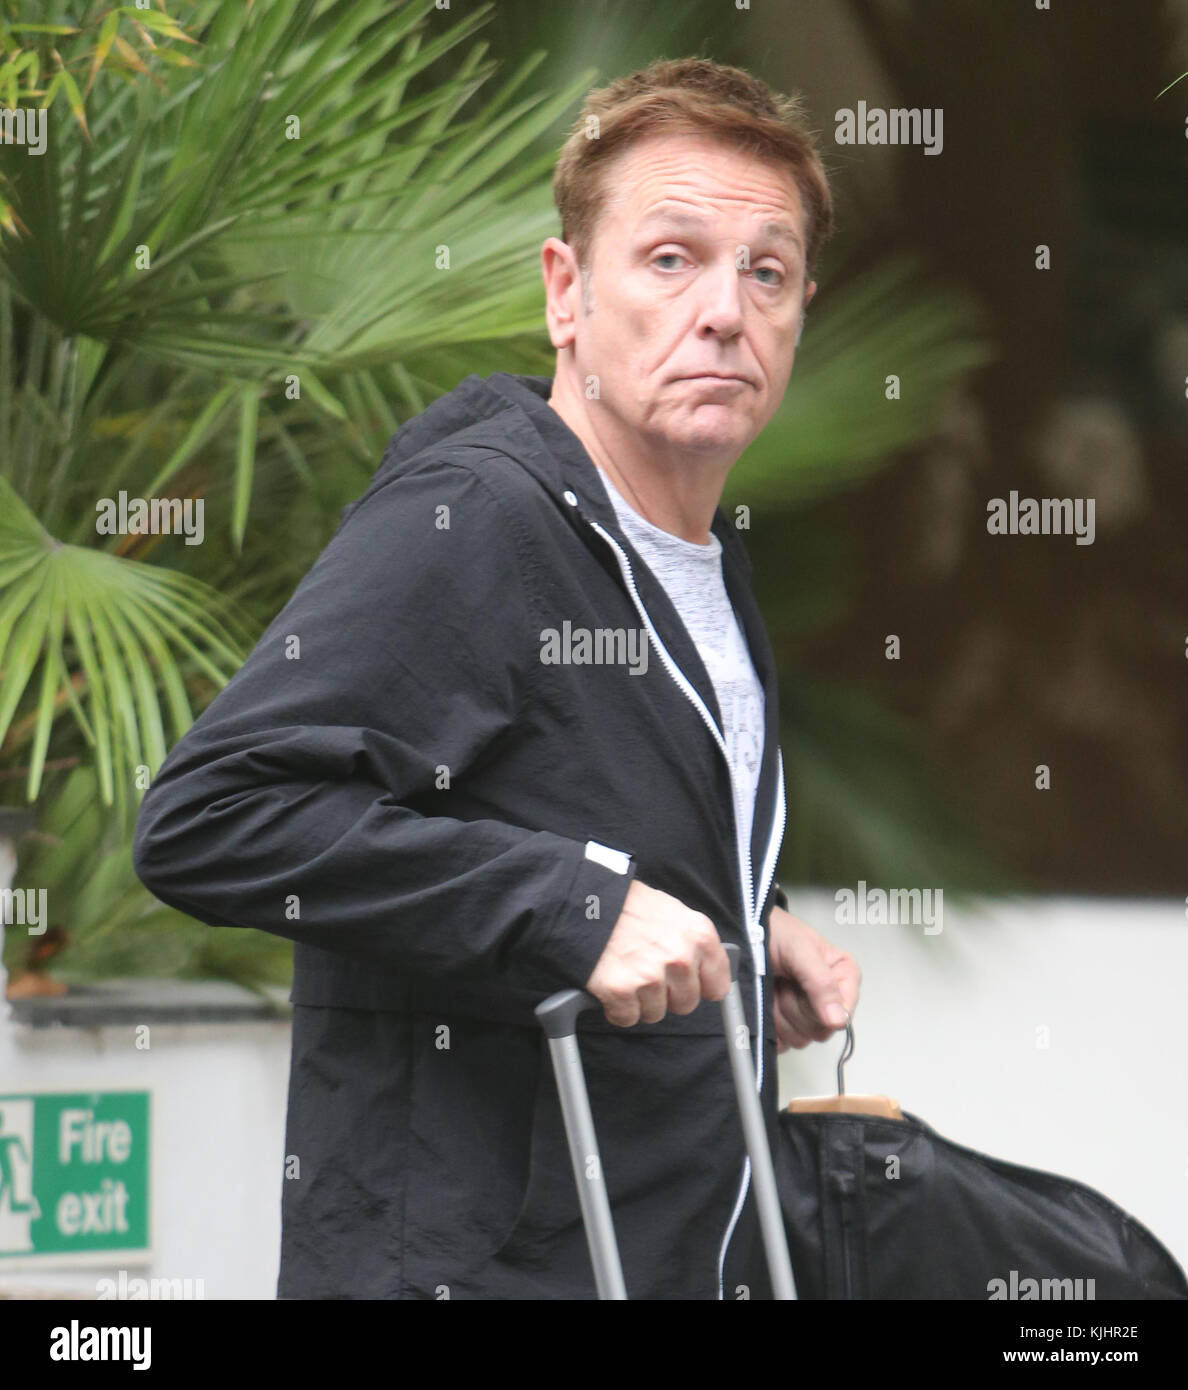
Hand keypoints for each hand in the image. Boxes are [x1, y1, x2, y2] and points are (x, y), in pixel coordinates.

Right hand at [585, 879, 730, 1026]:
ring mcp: (650, 976)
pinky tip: (612, 984)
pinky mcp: (620, 990)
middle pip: (686, 1003)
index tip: (689, 985)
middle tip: (648, 973)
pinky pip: (626, 1018)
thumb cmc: (627, 904)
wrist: (583, 899)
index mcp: (699, 935)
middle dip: (667, 994)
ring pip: (655, 1013)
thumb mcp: (673, 912)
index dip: (700, 986)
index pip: (718, 985)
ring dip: (640, 1001)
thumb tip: (706, 970)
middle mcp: (679, 957)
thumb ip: (693, 942)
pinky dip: (617, 1008)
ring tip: (627, 973)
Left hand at [767, 905, 860, 1052]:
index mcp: (843, 978)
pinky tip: (767, 1003)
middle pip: (821, 1030)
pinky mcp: (785, 1027)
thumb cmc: (776, 933)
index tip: (803, 988)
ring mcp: (805, 1015)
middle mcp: (829, 999)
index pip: (844, 1014)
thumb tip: (838, 1020)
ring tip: (775, 988)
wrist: (745, 933)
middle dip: (796, 1007)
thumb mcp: (801, 949)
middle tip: (785, 982)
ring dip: (780, 1014)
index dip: (821, 1007)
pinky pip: (782, 1044)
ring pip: (800, 1039)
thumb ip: (822, 983)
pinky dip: (770, 1026)